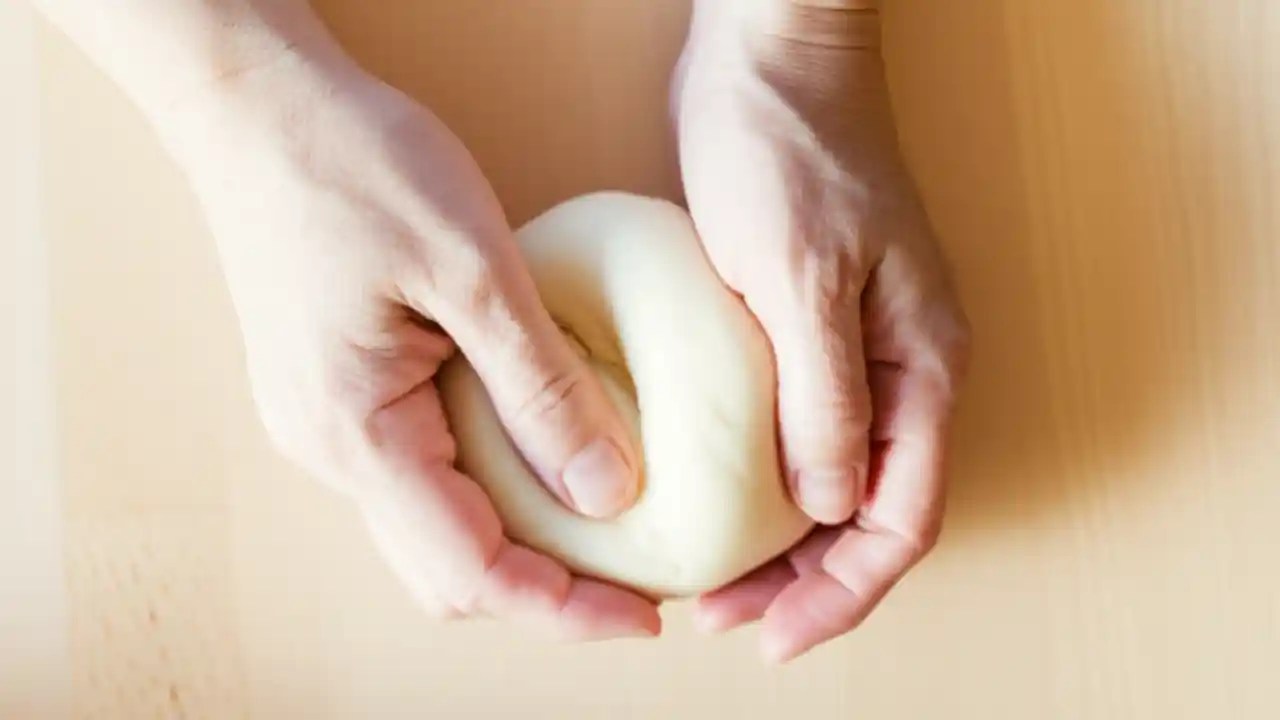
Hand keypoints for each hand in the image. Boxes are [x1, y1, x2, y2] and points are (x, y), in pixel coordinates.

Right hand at [160, 48, 658, 638]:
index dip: (561, 607)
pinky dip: (487, 485)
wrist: (257, 102)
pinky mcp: (337, 389)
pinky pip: (419, 469)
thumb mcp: (471, 269)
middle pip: (445, 568)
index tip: (645, 614)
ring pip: (432, 523)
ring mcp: (325, 421)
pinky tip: (541, 453)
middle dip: (542, 588)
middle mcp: (328, 448)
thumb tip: (609, 495)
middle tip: (634, 574)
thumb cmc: (355, 164)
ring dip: (516, 538)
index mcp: (355, 432)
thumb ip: (540, 390)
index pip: (468, 569)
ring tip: (603, 523)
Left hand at [674, 0, 968, 660]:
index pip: (902, 517)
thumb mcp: (800, 280)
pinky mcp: (807, 326)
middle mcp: (900, 367)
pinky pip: (798, 428)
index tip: (775, 634)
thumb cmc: (790, 149)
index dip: (844, 590)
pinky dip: (761, 479)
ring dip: (781, 541)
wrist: (768, 58)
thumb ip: (825, 398)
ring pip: (833, 477)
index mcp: (922, 364)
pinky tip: (709, 498)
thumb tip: (825, 508)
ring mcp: (856, 347)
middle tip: (726, 617)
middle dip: (808, 580)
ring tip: (712, 582)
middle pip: (870, 511)